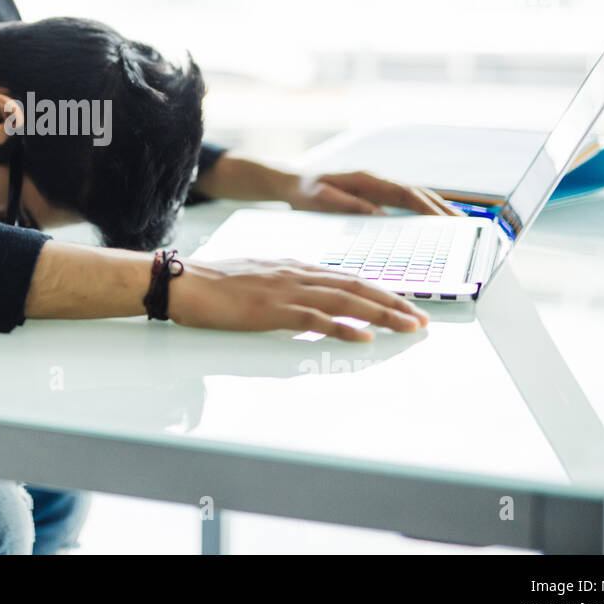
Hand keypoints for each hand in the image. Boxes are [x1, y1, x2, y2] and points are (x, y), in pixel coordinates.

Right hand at [169, 256, 428, 341]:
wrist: (182, 282)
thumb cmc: (212, 284)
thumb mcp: (257, 278)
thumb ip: (284, 287)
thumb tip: (306, 303)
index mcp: (293, 267)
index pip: (347, 277)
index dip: (379, 290)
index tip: (404, 303)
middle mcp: (296, 273)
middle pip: (356, 286)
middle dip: (393, 302)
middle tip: (421, 318)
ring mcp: (286, 291)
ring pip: (345, 300)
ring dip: (381, 313)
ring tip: (408, 326)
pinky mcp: (271, 310)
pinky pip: (316, 319)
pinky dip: (344, 327)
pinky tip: (364, 336)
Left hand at [284, 170, 460, 216]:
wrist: (291, 182)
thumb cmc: (304, 192)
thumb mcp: (321, 199)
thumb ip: (347, 204)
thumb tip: (378, 213)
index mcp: (367, 180)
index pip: (406, 193)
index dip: (428, 207)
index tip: (446, 221)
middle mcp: (377, 180)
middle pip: (417, 193)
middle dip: (442, 208)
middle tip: (465, 225)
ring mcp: (377, 186)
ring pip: (415, 196)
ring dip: (437, 208)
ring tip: (460, 224)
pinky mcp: (375, 193)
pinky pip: (404, 201)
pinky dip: (423, 209)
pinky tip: (434, 222)